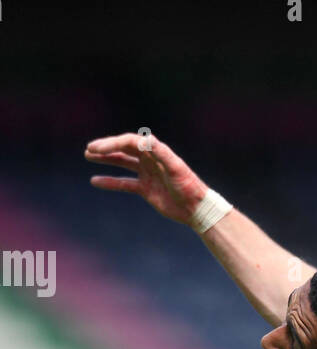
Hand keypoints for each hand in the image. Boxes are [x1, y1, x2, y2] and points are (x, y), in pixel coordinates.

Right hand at [84, 132, 208, 224]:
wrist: (196, 208)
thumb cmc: (188, 186)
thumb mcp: (175, 167)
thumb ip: (160, 153)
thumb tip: (142, 140)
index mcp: (156, 151)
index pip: (130, 142)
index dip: (113, 143)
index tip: (97, 148)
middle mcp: (150, 160)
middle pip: (124, 149)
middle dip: (106, 148)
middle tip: (89, 149)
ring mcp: (147, 173)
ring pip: (122, 163)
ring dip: (106, 159)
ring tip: (88, 155)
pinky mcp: (146, 188)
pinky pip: (124, 183)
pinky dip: (110, 182)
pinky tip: (95, 180)